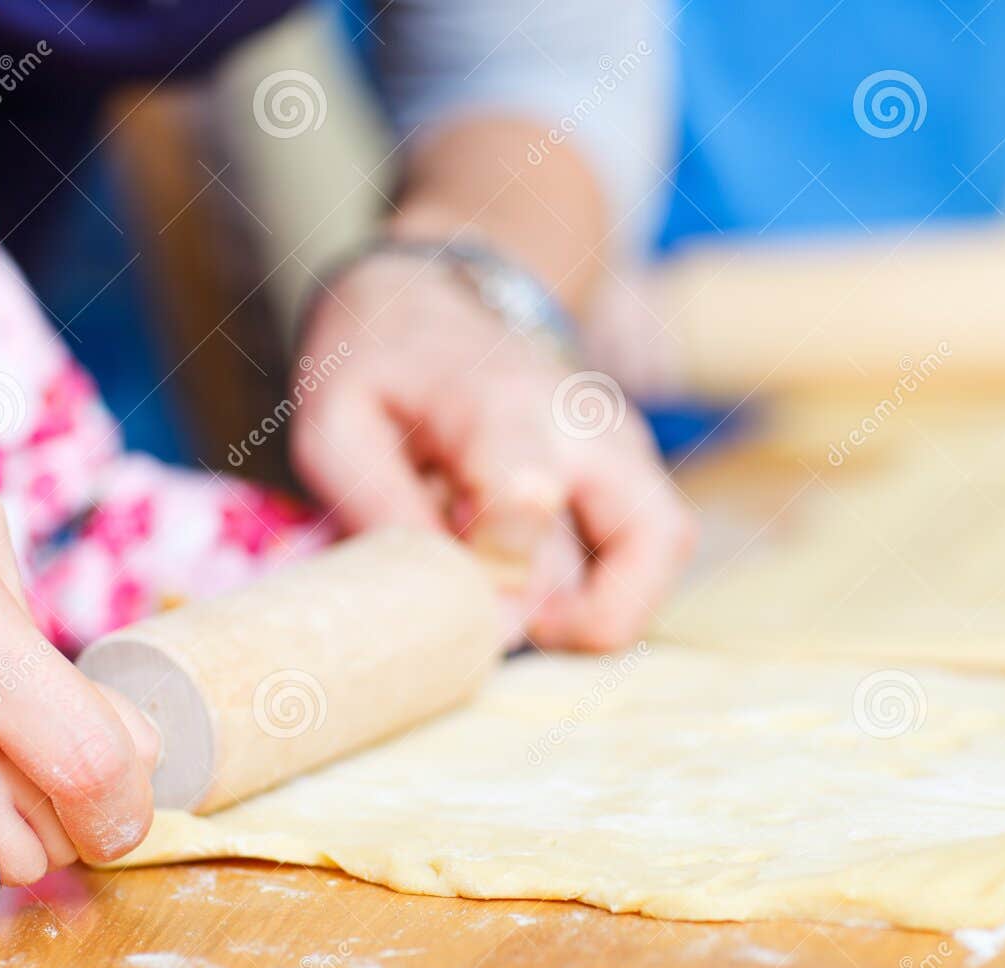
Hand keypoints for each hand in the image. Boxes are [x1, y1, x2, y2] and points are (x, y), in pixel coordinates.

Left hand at [291, 250, 696, 650]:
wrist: (426, 300)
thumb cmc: (376, 369)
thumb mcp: (339, 436)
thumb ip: (393, 522)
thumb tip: (479, 620)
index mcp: (495, 404)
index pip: (526, 491)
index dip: (505, 565)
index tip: (476, 604)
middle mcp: (585, 422)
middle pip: (652, 539)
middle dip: (591, 621)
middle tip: (517, 631)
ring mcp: (623, 442)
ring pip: (664, 549)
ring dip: (606, 609)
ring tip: (526, 611)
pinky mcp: (634, 466)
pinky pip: (651, 546)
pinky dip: (609, 589)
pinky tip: (539, 586)